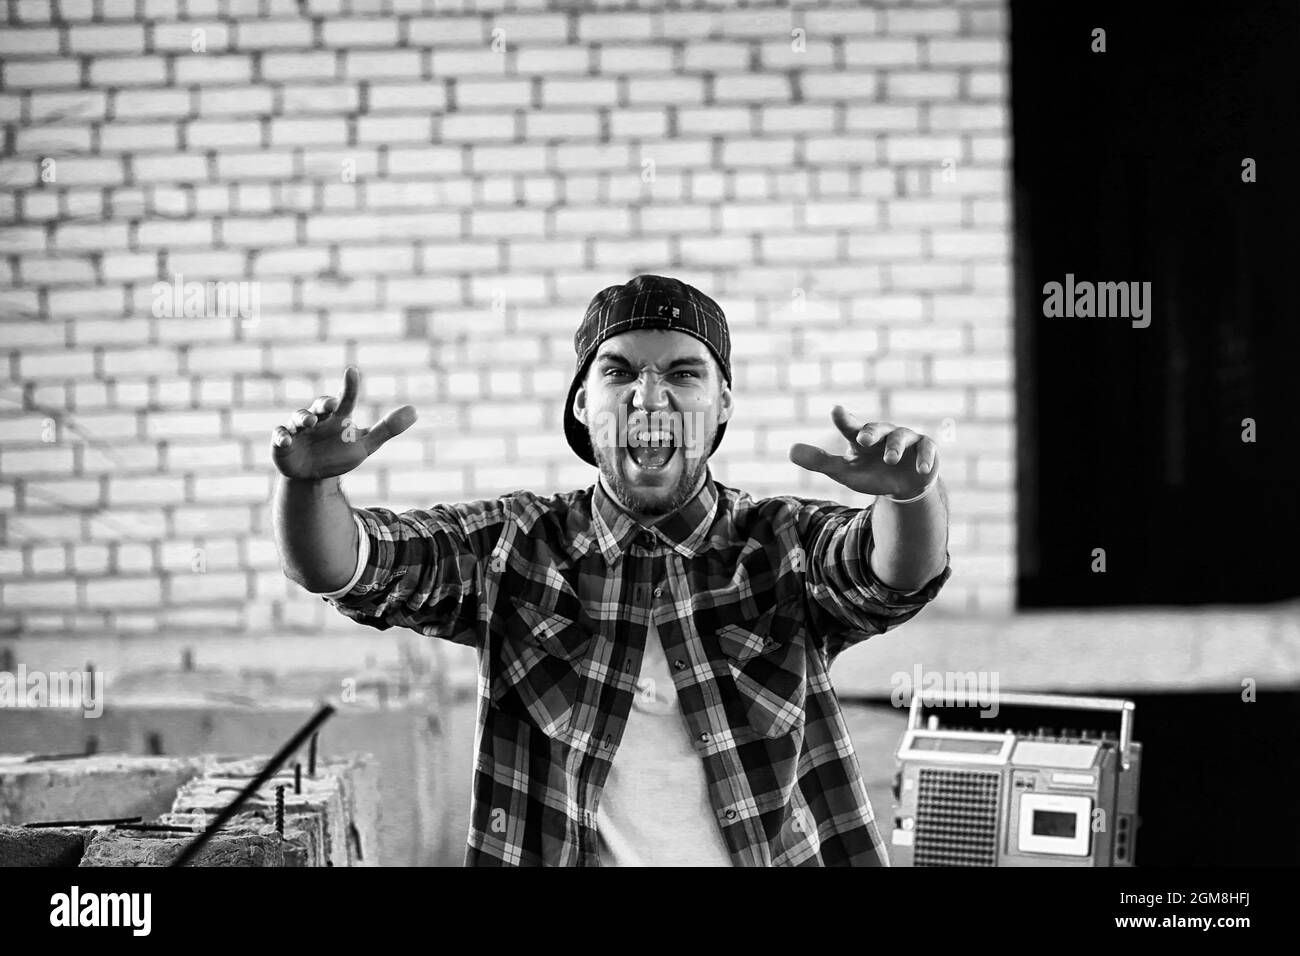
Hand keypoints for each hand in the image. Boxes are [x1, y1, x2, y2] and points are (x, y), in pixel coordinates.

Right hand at [271, 366, 416, 479]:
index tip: (353, 370)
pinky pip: (279, 437)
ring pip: (298, 418)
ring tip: (310, 422)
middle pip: (319, 405)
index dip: (350, 385)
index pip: (346, 398)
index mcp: (338, 417)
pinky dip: (281, 437)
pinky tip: (286, 441)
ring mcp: (298, 431)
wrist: (313, 475)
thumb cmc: (339, 454)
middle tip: (331, 405)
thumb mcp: (365, 444)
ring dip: (303, 418)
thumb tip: (415, 410)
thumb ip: (387, 428)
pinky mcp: (282, 444)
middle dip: (323, 403)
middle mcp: (318, 419)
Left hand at [789, 406, 938, 498]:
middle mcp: (884, 433)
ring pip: (901, 438)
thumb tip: (790, 450)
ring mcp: (906, 439)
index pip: (850, 426)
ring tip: (889, 459)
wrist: (903, 485)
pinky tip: (921, 468)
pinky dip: (925, 458)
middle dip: (870, 432)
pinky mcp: (926, 450)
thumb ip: (820, 461)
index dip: (843, 418)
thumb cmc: (870, 473)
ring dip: (895, 447)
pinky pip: (927, 450)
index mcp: (862, 437)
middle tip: (861, 439)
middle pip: (877, 428)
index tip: (835, 410)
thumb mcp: (844, 471)